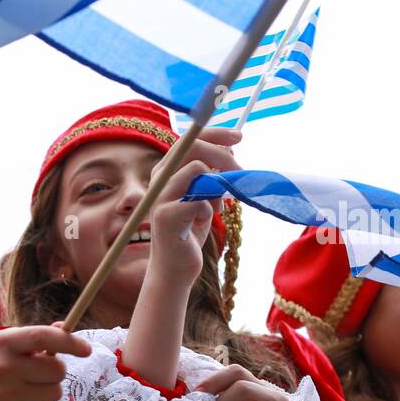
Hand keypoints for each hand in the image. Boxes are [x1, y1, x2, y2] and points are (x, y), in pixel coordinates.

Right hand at [0, 325, 90, 400]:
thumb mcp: (11, 346)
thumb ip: (38, 337)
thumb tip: (64, 327)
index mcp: (3, 342)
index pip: (42, 337)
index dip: (69, 342)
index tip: (86, 349)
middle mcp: (2, 367)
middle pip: (57, 370)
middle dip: (56, 372)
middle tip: (39, 373)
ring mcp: (5, 394)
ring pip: (55, 393)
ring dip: (48, 391)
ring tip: (27, 390)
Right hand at [145, 128, 241, 290]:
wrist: (175, 266)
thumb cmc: (190, 229)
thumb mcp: (203, 195)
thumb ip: (211, 173)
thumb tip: (230, 148)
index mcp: (167, 170)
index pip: (189, 139)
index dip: (216, 133)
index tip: (239, 137)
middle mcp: (159, 179)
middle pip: (192, 147)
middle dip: (222, 155)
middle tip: (240, 171)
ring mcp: (159, 197)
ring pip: (196, 169)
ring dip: (217, 185)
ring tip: (219, 205)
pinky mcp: (166, 217)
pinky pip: (200, 200)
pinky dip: (209, 210)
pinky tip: (206, 221)